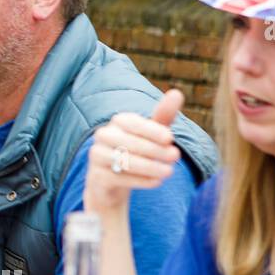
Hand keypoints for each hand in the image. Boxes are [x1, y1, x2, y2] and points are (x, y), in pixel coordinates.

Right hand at [84, 89, 183, 214]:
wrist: (110, 180)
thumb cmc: (137, 150)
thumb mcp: (152, 134)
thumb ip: (163, 115)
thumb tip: (177, 93)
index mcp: (118, 122)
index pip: (133, 123)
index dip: (151, 130)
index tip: (170, 138)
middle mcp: (103, 136)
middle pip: (130, 142)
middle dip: (155, 150)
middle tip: (175, 156)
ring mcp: (97, 156)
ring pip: (125, 161)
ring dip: (151, 167)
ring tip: (169, 172)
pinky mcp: (97, 177)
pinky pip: (121, 178)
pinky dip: (141, 180)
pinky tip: (156, 182)